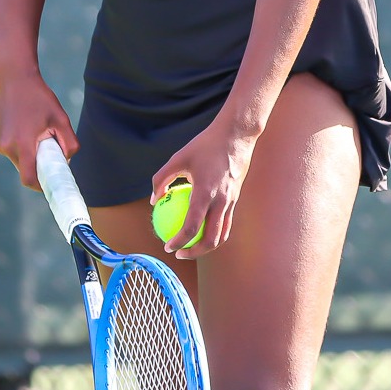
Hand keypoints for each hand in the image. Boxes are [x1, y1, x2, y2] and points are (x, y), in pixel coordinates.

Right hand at [0, 69, 76, 190]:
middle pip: (26, 171)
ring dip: (34, 157)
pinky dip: (26, 149)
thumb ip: (69, 143)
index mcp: (23, 144)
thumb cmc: (39, 97)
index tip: (53, 185)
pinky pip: (15, 153)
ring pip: (21, 162)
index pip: (29, 179)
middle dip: (41, 168)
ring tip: (42, 134)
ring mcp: (1, 143)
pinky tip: (32, 130)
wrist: (15, 79)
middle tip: (54, 153)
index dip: (42, 187)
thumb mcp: (61, 119)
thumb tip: (67, 160)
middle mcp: (7, 147)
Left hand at [150, 117, 257, 258]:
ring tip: (191, 246)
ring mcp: (231, 202)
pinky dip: (214, 231)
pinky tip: (201, 226)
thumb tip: (153, 201)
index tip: (167, 247)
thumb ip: (161, 179)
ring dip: (206, 246)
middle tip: (179, 253)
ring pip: (222, 235)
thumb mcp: (178, 158)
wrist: (237, 136)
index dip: (179, 242)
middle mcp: (221, 201)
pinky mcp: (236, 199)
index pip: (192, 227)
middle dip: (194, 252)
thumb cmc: (204, 145)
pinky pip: (226, 222)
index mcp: (205, 193)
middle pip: (211, 239)